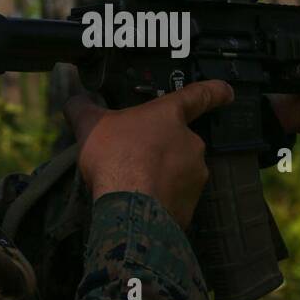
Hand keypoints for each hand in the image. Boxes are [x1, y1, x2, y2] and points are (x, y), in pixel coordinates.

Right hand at [64, 80, 234, 228]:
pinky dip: (163, 199)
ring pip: (181, 170)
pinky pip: (177, 197)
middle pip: (182, 140)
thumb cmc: (116, 157)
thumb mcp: (91, 125)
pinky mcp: (191, 204)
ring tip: (135, 183)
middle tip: (137, 156)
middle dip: (163, 148)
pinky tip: (141, 203)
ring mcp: (194, 174)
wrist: (129, 208)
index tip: (226, 92)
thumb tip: (73, 99)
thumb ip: (82, 107)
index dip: (215, 91)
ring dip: (163, 175)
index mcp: (170, 117)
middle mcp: (190, 143)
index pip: (201, 95)